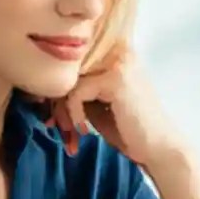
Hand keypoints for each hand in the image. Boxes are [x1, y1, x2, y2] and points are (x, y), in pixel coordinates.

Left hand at [46, 43, 184, 167]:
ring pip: (69, 78)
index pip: (73, 56)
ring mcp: (119, 62)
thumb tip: (41, 84)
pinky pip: (76, 91)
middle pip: (68, 65)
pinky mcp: (115, 78)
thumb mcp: (95, 102)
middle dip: (56, 98)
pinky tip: (84, 130)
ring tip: (69, 131)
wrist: (158, 149)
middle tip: (56, 124)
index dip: (58, 83)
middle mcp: (118, 49)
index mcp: (115, 51)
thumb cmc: (127, 128)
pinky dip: (74, 113)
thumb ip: (76, 87)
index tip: (53, 111)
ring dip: (62, 109)